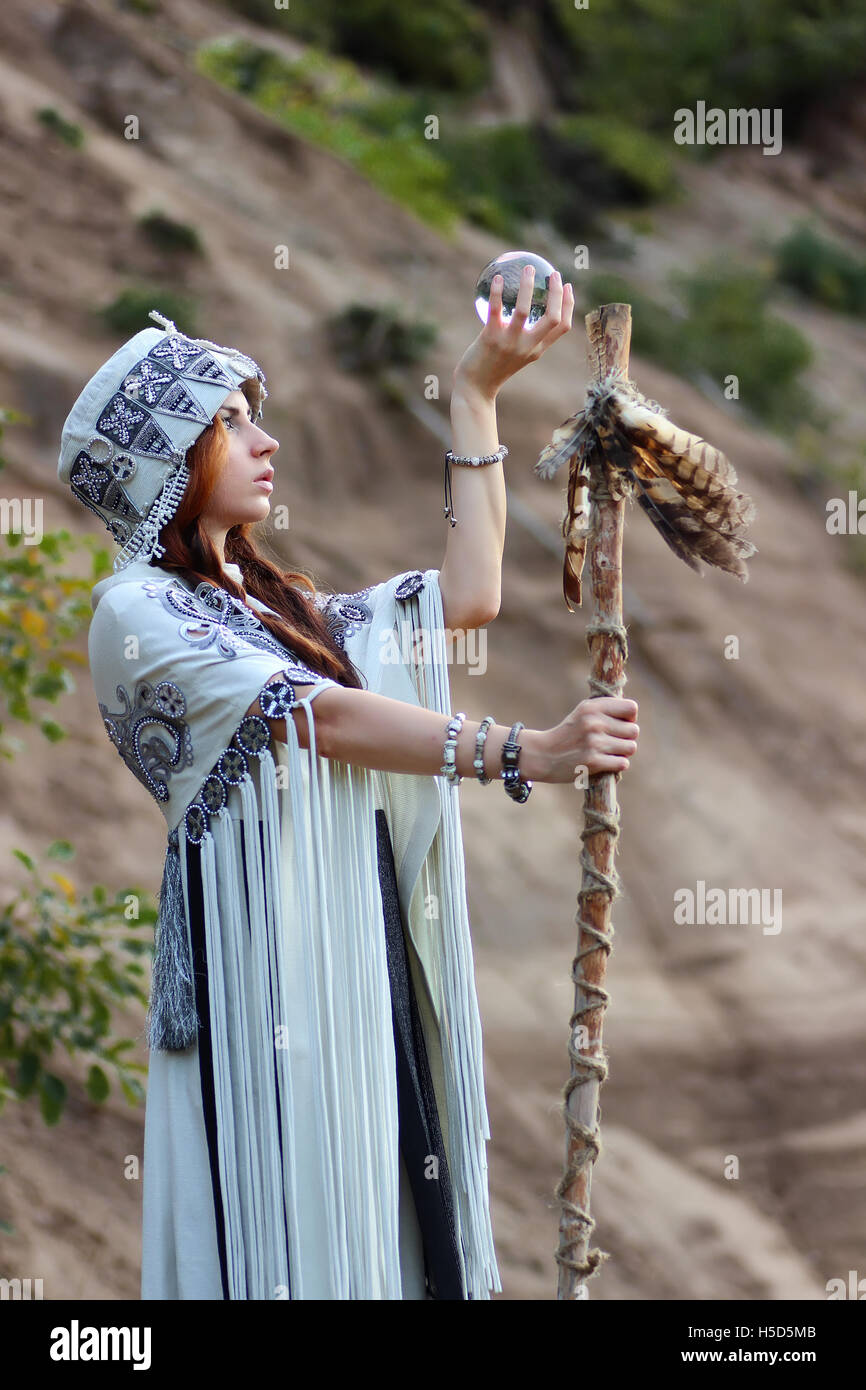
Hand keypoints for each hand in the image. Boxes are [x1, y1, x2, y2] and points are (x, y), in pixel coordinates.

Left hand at [452, 266, 574, 401]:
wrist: (475, 388)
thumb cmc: (493, 367)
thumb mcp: (515, 353)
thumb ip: (523, 336)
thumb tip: (524, 306)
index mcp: (537, 350)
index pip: (562, 326)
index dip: (569, 304)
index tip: (568, 286)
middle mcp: (528, 347)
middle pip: (552, 317)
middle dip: (557, 293)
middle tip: (554, 274)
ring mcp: (510, 343)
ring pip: (525, 310)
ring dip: (528, 285)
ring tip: (528, 268)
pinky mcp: (490, 339)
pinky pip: (495, 310)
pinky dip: (497, 291)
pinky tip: (497, 278)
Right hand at [537, 696, 638, 782]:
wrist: (543, 755)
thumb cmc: (568, 734)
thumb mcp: (583, 713)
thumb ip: (606, 710)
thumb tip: (633, 715)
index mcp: (592, 707)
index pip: (631, 708)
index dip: (630, 718)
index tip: (621, 724)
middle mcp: (594, 722)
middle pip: (634, 730)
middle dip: (627, 738)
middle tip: (613, 742)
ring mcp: (594, 742)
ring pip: (631, 747)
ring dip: (623, 752)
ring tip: (609, 752)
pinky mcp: (593, 761)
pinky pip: (623, 763)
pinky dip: (617, 765)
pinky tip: (605, 762)